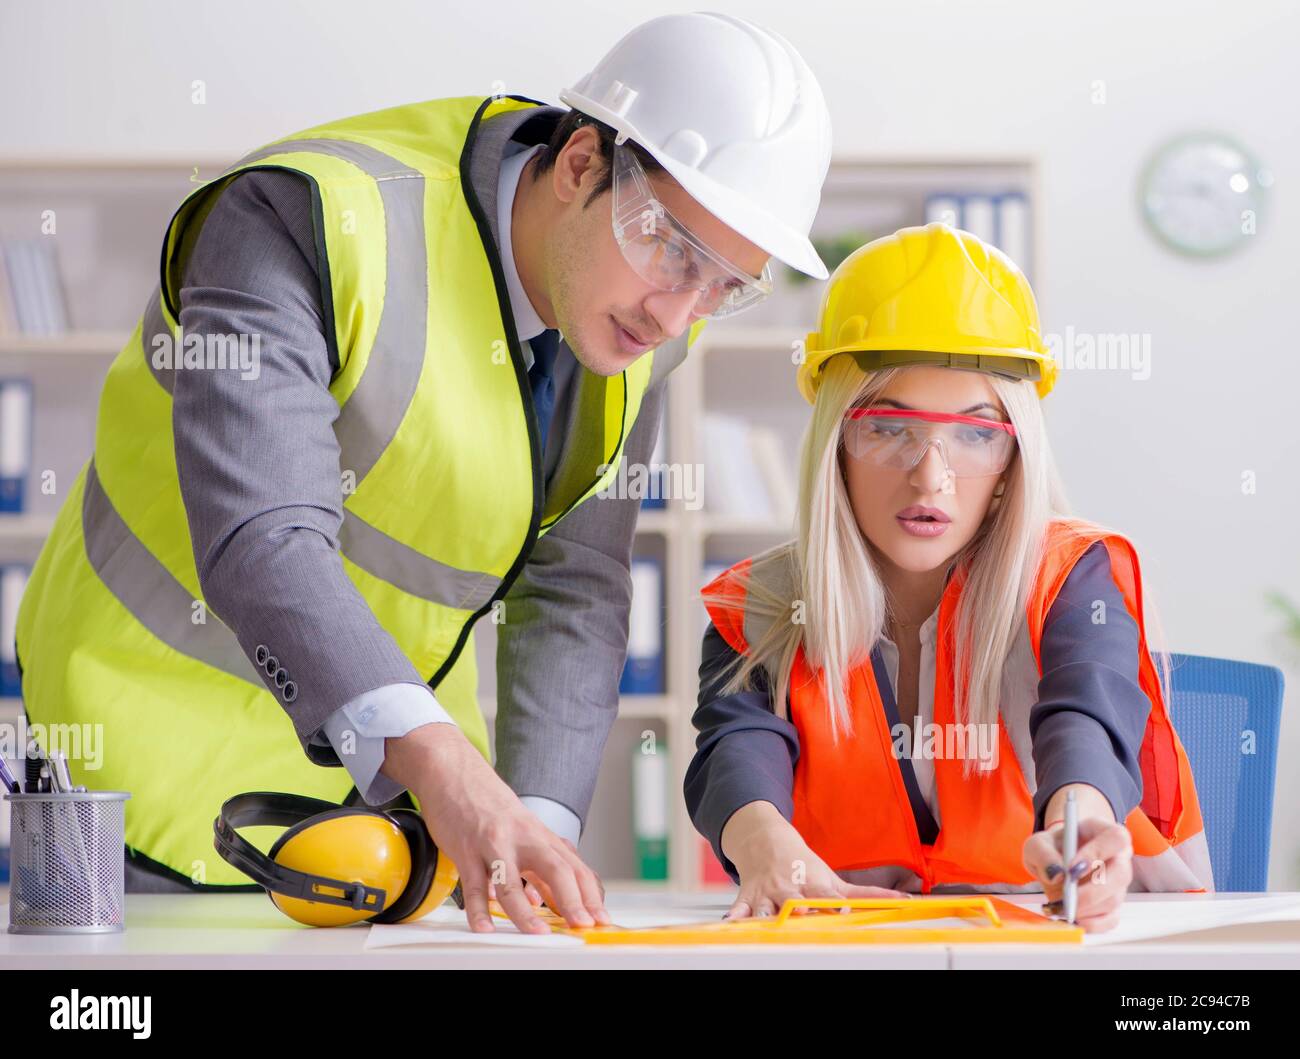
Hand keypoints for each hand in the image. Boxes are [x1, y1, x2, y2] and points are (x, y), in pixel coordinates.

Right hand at [382, 723, 610, 933]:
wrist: (454, 772)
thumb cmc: (488, 804)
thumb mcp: (521, 831)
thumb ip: (534, 867)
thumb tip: (546, 901)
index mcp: (540, 835)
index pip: (574, 867)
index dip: (590, 894)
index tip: (600, 917)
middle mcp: (522, 838)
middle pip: (555, 869)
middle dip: (572, 900)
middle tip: (582, 925)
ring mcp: (494, 843)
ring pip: (511, 881)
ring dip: (525, 912)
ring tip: (538, 934)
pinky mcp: (465, 849)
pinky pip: (472, 884)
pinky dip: (478, 909)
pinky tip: (483, 927)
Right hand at [720, 801, 910, 918]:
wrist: (765, 841)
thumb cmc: (803, 864)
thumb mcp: (832, 876)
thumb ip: (865, 893)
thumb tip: (904, 901)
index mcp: (812, 883)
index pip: (825, 894)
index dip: (833, 903)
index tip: (842, 910)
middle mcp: (790, 888)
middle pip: (795, 901)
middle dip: (799, 907)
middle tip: (805, 912)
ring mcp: (768, 892)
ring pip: (766, 907)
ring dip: (767, 914)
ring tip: (766, 922)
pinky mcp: (749, 896)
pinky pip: (740, 908)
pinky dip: (736, 915)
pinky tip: (731, 923)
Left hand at [1023, 789, 1132, 933]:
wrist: (1055, 862)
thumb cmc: (1051, 848)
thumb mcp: (1038, 844)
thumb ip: (1043, 854)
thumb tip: (1057, 875)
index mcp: (1104, 832)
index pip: (1115, 838)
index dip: (1097, 854)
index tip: (1071, 869)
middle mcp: (1118, 856)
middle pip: (1121, 874)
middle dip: (1092, 891)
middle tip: (1067, 899)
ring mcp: (1118, 883)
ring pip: (1114, 899)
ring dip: (1086, 908)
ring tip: (1060, 906)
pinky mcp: (1113, 904)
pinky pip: (1111, 918)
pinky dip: (1092, 923)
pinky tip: (1073, 918)